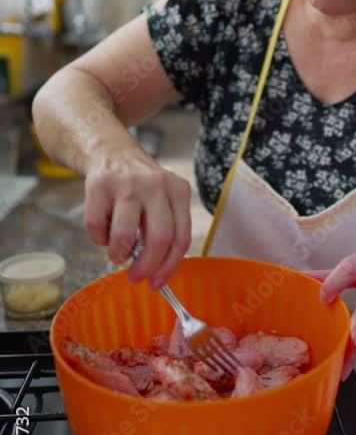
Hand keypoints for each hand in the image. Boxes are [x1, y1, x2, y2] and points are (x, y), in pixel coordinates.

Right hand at [84, 144, 191, 288]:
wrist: (112, 152)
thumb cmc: (141, 187)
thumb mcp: (164, 200)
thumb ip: (166, 230)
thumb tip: (158, 272)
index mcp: (179, 191)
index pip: (181, 238)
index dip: (169, 266)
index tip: (157, 283)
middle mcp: (156, 185)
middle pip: (159, 238)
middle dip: (147, 266)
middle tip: (136, 277)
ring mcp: (127, 184)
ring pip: (125, 234)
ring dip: (118, 254)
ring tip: (116, 253)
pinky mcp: (99, 185)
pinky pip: (96, 227)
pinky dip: (98, 239)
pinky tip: (103, 232)